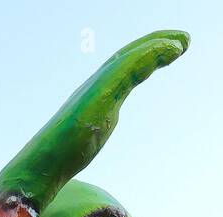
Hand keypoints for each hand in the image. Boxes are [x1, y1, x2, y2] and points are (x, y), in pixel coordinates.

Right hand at [0, 29, 189, 208]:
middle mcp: (95, 88)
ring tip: (182, 43)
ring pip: (130, 58)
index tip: (169, 52)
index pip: (122, 69)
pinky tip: (170, 50)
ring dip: (158, 46)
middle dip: (155, 44)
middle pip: (128, 57)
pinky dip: (150, 55)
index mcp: (94, 98)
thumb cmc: (56, 162)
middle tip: (183, 41)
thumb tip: (92, 138)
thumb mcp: (87, 142)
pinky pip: (128, 68)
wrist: (39, 169)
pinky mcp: (100, 96)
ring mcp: (96, 90)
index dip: (146, 57)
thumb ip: (95, 131)